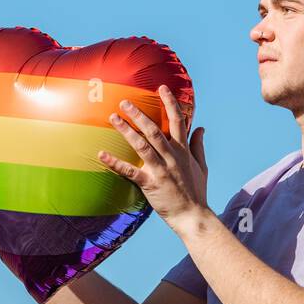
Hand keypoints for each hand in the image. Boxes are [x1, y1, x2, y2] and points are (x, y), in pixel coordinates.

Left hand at [98, 85, 207, 232]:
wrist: (193, 216)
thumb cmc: (197, 191)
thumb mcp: (201, 166)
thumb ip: (198, 145)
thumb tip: (201, 127)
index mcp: (183, 151)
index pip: (178, 121)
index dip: (170, 102)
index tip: (162, 87)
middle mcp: (172, 157)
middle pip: (154, 130)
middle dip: (139, 114)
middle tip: (124, 102)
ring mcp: (161, 170)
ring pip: (141, 146)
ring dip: (126, 130)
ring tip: (113, 118)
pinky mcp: (150, 184)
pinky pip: (130, 171)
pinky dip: (115, 163)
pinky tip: (102, 154)